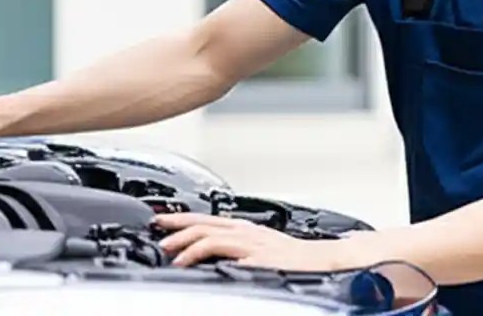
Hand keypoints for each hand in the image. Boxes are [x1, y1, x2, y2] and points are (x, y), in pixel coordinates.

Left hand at [155, 213, 356, 270]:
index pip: (209, 219)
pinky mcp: (253, 254)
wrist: (325, 263)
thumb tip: (218, 261)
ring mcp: (249, 241)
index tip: (164, 221)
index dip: (184, 219)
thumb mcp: (264, 254)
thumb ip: (242, 253)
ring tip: (167, 248)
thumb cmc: (298, 262)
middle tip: (157, 227)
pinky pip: (218, 249)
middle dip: (177, 224)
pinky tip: (186, 261)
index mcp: (247, 230)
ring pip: (208, 232)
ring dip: (183, 239)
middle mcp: (246, 231)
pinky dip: (198, 253)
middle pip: (204, 221)